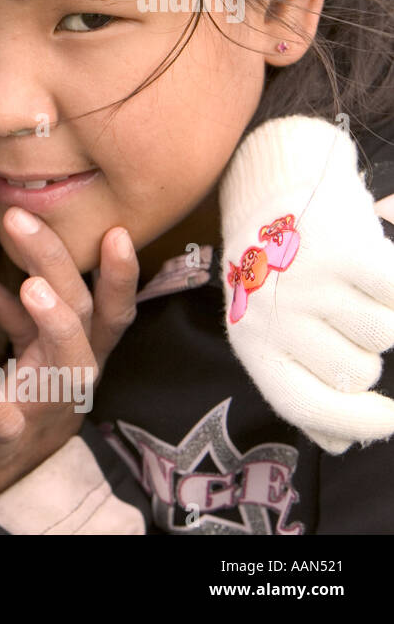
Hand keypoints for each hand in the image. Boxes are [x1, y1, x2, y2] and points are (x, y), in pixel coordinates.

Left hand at [0, 212, 137, 521]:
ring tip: (29, 286)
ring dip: (50, 324)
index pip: (111, 311)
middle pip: (81, 317)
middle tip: (22, 220)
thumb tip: (9, 278)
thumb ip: (24, 319)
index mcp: (81, 354)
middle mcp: (74, 379)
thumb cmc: (24, 407)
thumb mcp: (31, 358)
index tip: (117, 229)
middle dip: (57, 266)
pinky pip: (2, 419)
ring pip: (65, 366)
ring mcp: (45, 411)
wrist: (1, 480)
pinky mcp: (8, 440)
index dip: (120, 275)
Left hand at [221, 115, 393, 452]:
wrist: (274, 188)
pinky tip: (375, 270)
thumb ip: (303, 387)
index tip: (388, 421)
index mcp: (250, 339)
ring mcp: (307, 284)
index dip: (354, 422)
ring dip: (381, 315)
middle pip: (357, 372)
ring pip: (384, 335)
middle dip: (364, 350)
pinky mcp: (344, 252)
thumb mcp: (272, 327)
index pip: (304, 403)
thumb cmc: (278, 270)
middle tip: (341, 312)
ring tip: (349, 286)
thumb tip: (339, 442)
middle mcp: (271, 315)